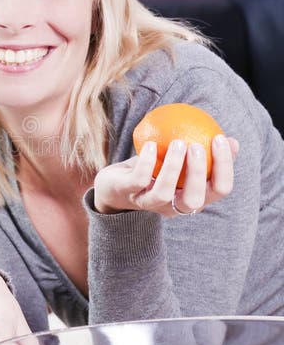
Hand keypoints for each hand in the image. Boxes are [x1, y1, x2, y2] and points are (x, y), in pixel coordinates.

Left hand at [93, 134, 238, 216]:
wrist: (114, 185)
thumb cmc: (153, 171)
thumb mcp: (180, 162)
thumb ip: (203, 153)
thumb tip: (231, 141)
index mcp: (192, 196)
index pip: (219, 190)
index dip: (225, 167)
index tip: (221, 139)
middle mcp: (173, 205)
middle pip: (194, 199)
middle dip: (198, 173)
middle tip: (197, 145)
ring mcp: (148, 202)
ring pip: (163, 193)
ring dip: (172, 168)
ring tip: (178, 143)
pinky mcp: (127, 193)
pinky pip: (138, 180)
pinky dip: (145, 162)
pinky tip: (150, 144)